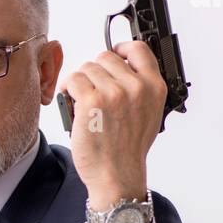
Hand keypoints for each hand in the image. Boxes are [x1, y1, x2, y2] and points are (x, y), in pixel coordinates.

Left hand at [58, 40, 165, 210]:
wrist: (116, 174)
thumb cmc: (128, 149)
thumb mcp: (149, 114)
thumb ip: (141, 88)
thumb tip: (124, 67)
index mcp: (154, 88)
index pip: (139, 50)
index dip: (123, 48)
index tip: (115, 52)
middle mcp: (136, 87)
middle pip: (106, 57)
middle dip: (96, 72)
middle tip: (93, 90)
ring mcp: (114, 93)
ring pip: (87, 68)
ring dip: (81, 82)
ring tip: (84, 101)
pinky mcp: (91, 101)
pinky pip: (74, 80)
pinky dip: (68, 89)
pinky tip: (72, 102)